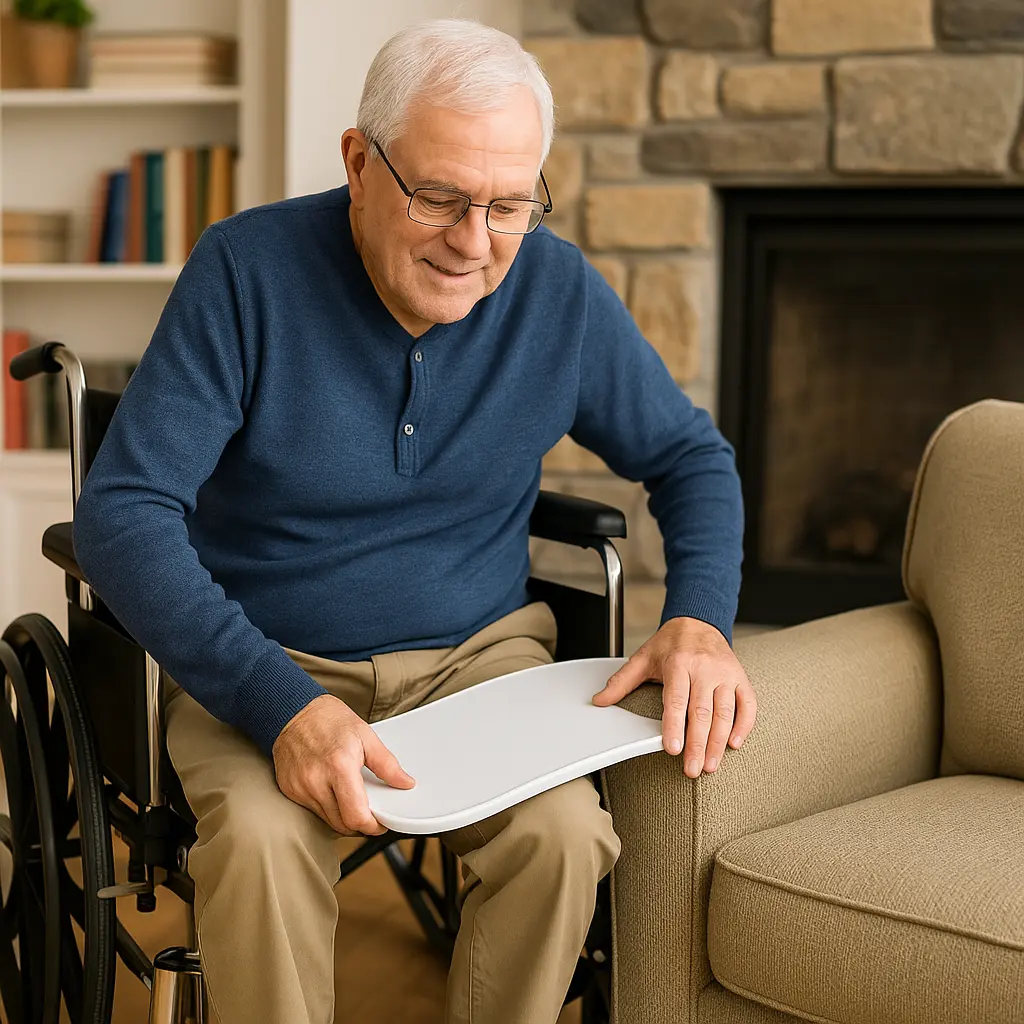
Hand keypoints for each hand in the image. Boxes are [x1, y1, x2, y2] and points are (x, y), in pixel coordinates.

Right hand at [272, 693, 414, 834]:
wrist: (295, 710)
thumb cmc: (330, 720)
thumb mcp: (365, 736)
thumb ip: (387, 764)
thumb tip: (405, 783)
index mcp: (339, 766)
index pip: (356, 815)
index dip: (371, 826)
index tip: (379, 823)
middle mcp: (316, 780)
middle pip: (341, 824)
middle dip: (359, 823)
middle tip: (369, 812)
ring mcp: (300, 787)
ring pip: (326, 820)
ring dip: (342, 816)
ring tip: (351, 799)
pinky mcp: (289, 789)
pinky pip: (312, 810)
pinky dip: (326, 807)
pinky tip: (332, 790)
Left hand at [593, 616, 756, 777]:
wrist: (699, 621)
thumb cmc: (670, 644)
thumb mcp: (643, 658)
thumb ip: (621, 681)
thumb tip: (599, 701)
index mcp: (679, 663)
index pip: (676, 699)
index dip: (674, 726)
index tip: (672, 749)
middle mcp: (705, 669)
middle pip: (702, 711)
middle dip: (697, 744)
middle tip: (692, 769)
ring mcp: (726, 673)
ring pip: (725, 712)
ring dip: (719, 742)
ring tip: (710, 765)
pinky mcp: (741, 678)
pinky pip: (748, 704)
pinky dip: (744, 725)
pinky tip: (734, 744)